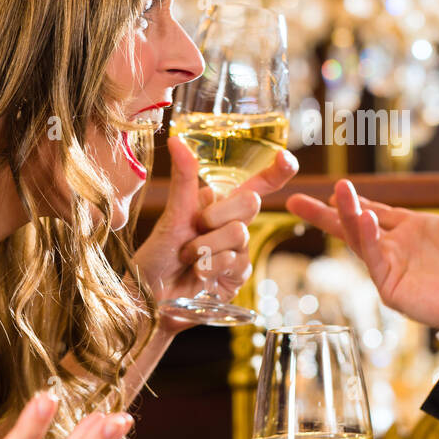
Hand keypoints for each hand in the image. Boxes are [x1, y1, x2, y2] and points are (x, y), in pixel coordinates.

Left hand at [132, 138, 297, 331]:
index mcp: (218, 205)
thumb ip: (184, 179)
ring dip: (207, 247)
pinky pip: (237, 262)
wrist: (151, 299)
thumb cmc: (156, 256)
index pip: (257, 184)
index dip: (277, 172)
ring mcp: (238, 251)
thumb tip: (175, 139)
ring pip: (240, 234)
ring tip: (188, 258)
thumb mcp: (172, 215)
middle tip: (195, 228)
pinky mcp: (238, 277)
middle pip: (251, 204)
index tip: (288, 159)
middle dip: (218, 215)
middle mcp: (231, 225)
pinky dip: (213, 267)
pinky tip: (200, 275)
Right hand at [285, 177, 438, 328]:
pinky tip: (362, 217)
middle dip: (325, 214)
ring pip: (359, 239)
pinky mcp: (392, 287)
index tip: (334, 190)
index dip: (355, 203)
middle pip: (353, 227)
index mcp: (414, 233)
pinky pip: (373, 259)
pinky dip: (366, 238)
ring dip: (347, 216)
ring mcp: (392, 269)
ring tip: (338, 193)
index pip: (376, 214)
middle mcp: (398, 250)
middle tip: (294, 199)